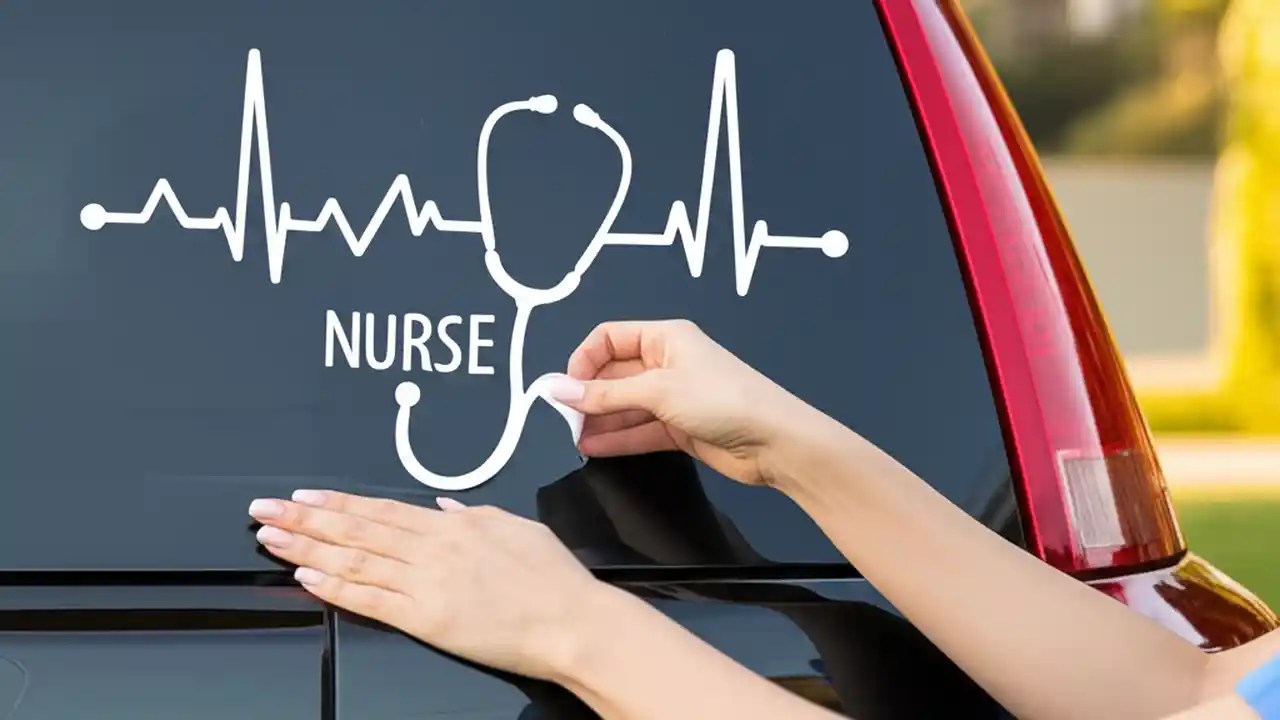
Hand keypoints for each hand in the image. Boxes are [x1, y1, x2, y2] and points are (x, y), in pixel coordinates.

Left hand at [248, 490, 622, 680]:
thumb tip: (442, 505)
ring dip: (309, 548)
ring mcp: (428, 583)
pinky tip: (308, 576)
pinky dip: (337, 587)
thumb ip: (473, 515)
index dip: (338, 502)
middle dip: (306, 518)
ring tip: (272, 539)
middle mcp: (435, 548)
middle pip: (357, 529)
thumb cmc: (553, 579)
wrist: (574, 621)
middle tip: (265, 510)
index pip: (381, 509)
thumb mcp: (515, 527)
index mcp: (454, 524)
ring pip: (355, 560)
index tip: (303, 496)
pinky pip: (372, 599)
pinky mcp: (428, 619)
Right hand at [551, 319, 818, 486]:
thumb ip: (605, 394)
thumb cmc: (724, 400)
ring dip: (599, 420)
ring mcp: (674, 397)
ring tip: (573, 438)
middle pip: (614, 374)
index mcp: (665, 337)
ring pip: (625, 405)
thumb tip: (558, 390)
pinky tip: (593, 448)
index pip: (609, 338)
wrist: (775, 441)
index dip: (583, 360)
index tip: (564, 388)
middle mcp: (668, 363)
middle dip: (588, 395)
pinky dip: (617, 438)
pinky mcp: (680, 428)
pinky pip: (639, 429)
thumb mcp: (658, 391)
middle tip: (564, 419)